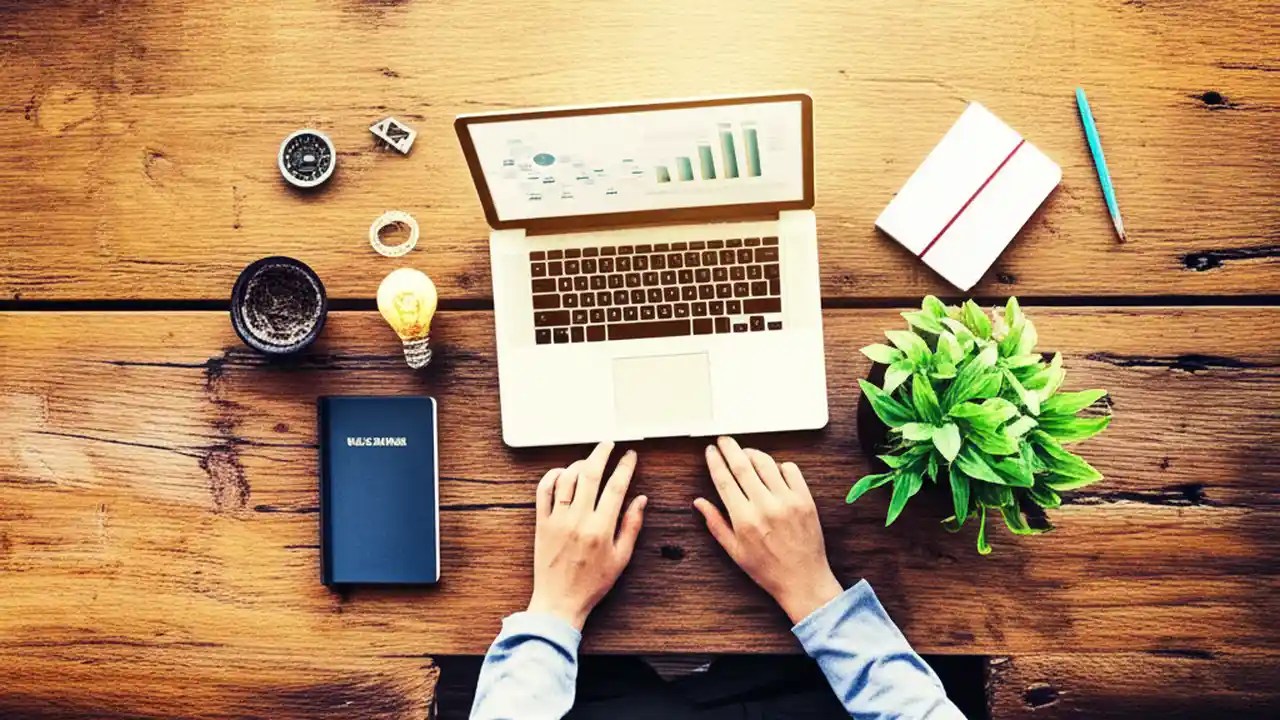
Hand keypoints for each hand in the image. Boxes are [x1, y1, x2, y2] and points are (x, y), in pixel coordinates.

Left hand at [527, 441, 646, 629]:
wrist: (559, 602)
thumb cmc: (592, 584)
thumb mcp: (621, 558)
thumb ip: (632, 525)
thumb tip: (641, 499)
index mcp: (601, 528)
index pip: (616, 487)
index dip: (625, 466)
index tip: (630, 456)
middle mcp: (578, 520)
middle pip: (590, 474)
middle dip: (601, 453)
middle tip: (608, 444)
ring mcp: (557, 520)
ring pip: (567, 479)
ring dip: (578, 463)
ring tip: (588, 461)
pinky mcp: (542, 523)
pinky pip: (543, 491)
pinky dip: (552, 476)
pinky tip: (562, 473)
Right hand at [695, 436, 842, 623]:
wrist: (803, 580)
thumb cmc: (768, 569)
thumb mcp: (734, 551)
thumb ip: (715, 523)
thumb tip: (699, 502)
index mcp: (744, 519)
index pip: (724, 480)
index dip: (714, 462)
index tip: (710, 451)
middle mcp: (765, 506)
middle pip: (742, 465)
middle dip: (730, 448)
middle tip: (724, 440)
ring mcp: (787, 501)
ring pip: (766, 463)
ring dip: (753, 453)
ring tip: (746, 453)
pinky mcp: (805, 500)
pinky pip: (791, 470)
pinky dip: (779, 465)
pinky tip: (773, 470)